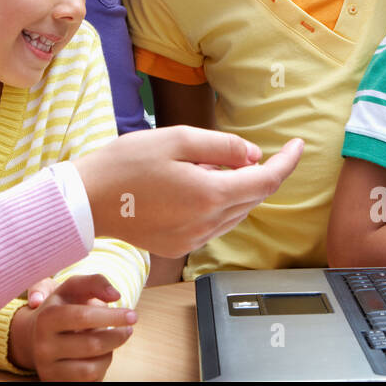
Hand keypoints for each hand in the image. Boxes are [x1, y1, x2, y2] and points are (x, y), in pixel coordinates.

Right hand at [8, 274, 134, 380]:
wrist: (35, 336)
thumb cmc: (62, 307)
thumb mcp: (73, 288)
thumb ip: (95, 282)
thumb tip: (115, 295)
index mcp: (46, 318)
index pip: (83, 317)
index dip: (112, 316)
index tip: (133, 315)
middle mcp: (43, 346)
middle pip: (92, 345)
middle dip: (117, 336)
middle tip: (128, 329)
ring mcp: (48, 369)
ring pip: (92, 368)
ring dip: (109, 354)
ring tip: (109, 341)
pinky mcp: (55, 383)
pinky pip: (89, 382)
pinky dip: (101, 368)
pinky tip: (98, 355)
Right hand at [74, 127, 303, 256]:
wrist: (86, 200)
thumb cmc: (126, 163)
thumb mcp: (177, 139)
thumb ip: (222, 147)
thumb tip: (253, 155)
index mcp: (210, 195)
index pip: (266, 180)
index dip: (287, 162)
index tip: (299, 145)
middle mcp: (207, 223)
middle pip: (252, 198)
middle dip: (260, 173)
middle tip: (246, 151)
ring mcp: (193, 239)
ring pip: (234, 213)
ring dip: (236, 189)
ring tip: (205, 165)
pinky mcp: (178, 246)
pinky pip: (213, 224)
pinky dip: (217, 204)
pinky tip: (192, 186)